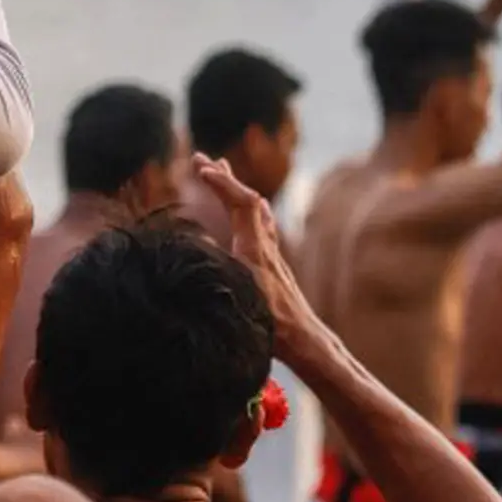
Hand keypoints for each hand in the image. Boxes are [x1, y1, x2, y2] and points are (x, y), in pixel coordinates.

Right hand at [194, 154, 320, 360]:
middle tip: (202, 159)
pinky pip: (260, 227)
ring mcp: (271, 256)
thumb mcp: (239, 298)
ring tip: (223, 173)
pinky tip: (247, 213)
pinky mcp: (272, 267)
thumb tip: (195, 247)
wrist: (306, 342)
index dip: (222, 183)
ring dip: (236, 191)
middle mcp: (266, 247)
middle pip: (248, 202)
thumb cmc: (273, 326)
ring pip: (256, 212)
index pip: (242, 204)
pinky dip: (247, 210)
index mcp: (256, 250)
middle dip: (224, 178)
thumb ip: (217, 273)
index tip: (200, 168)